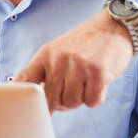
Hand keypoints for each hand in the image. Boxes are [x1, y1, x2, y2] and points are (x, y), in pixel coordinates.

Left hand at [13, 10, 133, 111]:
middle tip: (73, 90)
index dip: (25, 99)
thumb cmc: (86, 43)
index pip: (25, 80)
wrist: (113, 27)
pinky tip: (98, 83)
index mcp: (46, 53)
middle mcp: (60, 59)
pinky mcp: (98, 73)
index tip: (28, 110)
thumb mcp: (59, 50)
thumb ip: (46, 71)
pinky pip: (91, 101)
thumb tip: (35, 99)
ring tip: (86, 82)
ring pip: (72, 103)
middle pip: (51, 100)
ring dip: (81, 99)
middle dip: (62, 102)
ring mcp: (78, 65)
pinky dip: (96, 97)